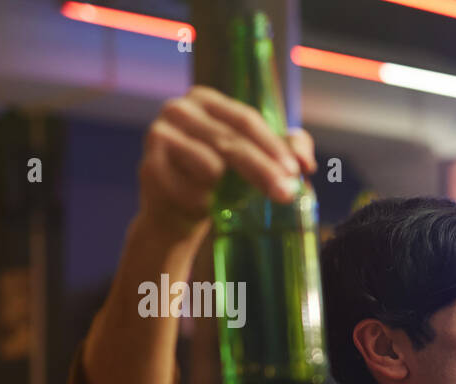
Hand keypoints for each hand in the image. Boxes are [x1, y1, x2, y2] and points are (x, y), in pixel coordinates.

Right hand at [137, 85, 315, 242]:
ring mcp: (159, 135)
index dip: (273, 146)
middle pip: (231, 141)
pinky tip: (204, 205)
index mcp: (206, 100)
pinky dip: (206, 203)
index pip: (246, 119)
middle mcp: (179, 109)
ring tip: (231, 200)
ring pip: (211, 165)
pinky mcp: (148, 166)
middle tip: (286, 194)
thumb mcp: (258, 161)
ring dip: (231, 189)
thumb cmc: (223, 181)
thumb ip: (287, 151)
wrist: (178, 212)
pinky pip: (190, 189)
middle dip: (263, 170)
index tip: (296, 172)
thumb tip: (306, 163)